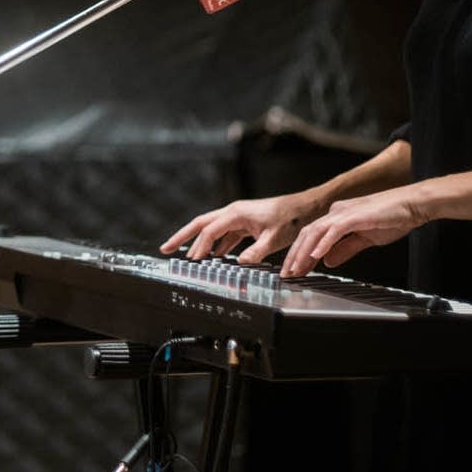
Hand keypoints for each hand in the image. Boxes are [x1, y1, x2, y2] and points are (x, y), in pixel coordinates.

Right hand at [161, 191, 324, 265]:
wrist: (305, 208)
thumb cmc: (291, 219)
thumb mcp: (275, 238)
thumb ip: (256, 251)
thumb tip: (240, 264)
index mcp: (236, 213)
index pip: (210, 230)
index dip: (200, 246)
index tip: (193, 261)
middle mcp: (233, 212)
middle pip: (200, 223)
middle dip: (182, 236)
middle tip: (165, 249)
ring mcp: (237, 217)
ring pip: (210, 228)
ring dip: (196, 240)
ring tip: (183, 254)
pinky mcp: (244, 223)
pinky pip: (224, 234)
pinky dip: (215, 244)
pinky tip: (212, 256)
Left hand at [278, 187, 425, 276]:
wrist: (413, 204)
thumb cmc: (393, 218)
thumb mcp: (365, 239)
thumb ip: (345, 249)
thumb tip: (328, 262)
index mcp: (337, 217)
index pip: (311, 237)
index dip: (300, 254)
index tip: (294, 270)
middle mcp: (336, 213)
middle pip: (307, 234)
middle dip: (295, 255)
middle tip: (287, 274)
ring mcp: (344, 213)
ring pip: (315, 233)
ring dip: (304, 252)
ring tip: (297, 269)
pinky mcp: (354, 216)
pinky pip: (334, 231)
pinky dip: (323, 243)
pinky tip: (316, 256)